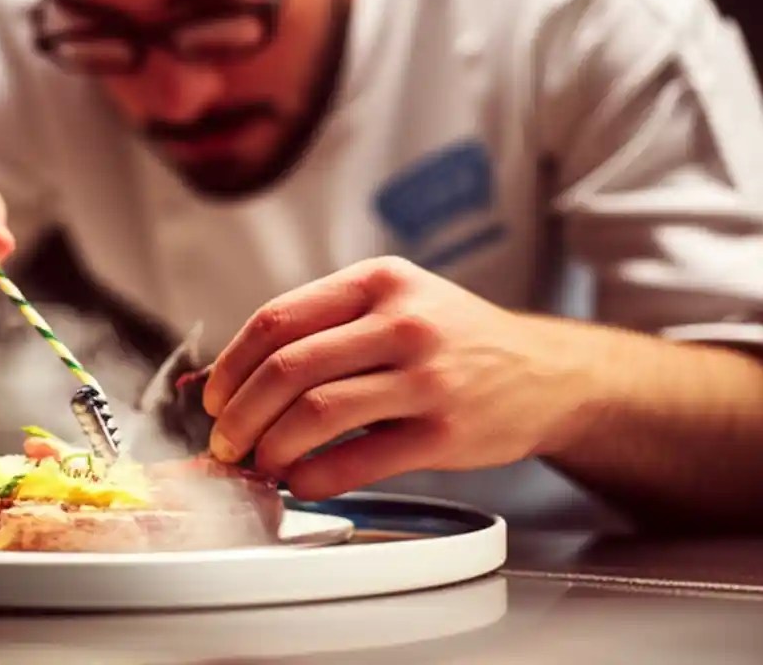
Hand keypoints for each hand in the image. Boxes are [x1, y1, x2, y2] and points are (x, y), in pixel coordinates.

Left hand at [202, 256, 597, 499]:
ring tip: (260, 463)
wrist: (548, 374)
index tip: (213, 398)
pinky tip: (301, 481)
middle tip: (225, 442)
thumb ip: (316, 332)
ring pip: (316, 413)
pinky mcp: (443, 433)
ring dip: (270, 448)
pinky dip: (313, 478)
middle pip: (288, 368)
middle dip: (239, 414)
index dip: (230, 365)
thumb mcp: (392, 307)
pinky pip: (357, 461)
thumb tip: (217, 379)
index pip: (277, 320)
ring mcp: (427, 377)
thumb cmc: (453, 340)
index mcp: (378, 282)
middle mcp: (402, 322)